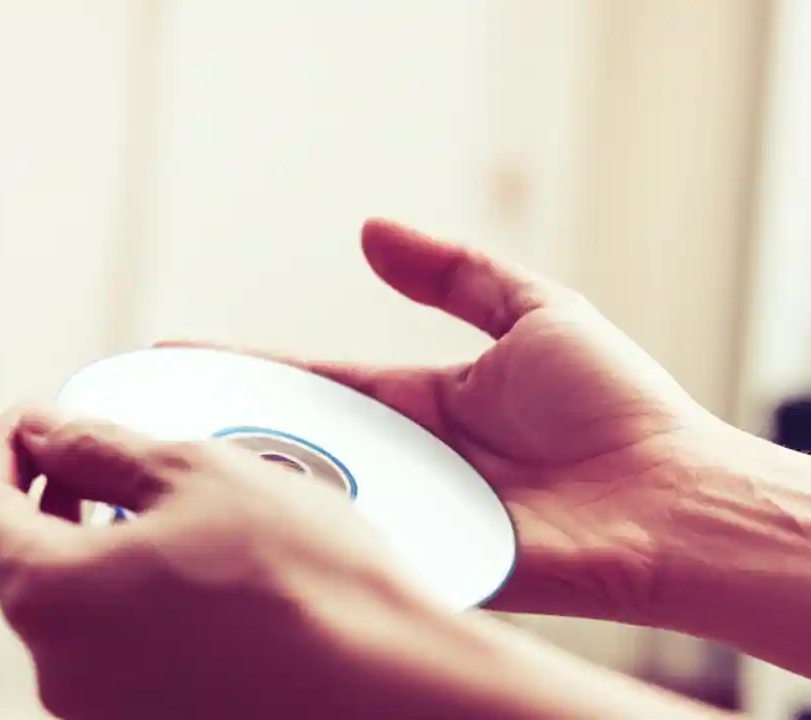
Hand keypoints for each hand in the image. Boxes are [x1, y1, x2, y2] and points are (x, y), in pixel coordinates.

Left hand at [0, 406, 495, 718]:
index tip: (39, 422)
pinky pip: (117, 657)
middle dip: (50, 497)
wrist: (392, 693)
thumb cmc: (305, 579)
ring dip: (98, 552)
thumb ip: (97, 449)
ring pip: (72, 612)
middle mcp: (59, 672)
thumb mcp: (195, 475)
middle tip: (103, 457)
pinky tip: (202, 581)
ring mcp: (103, 716)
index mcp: (49, 597)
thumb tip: (46, 432)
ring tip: (172, 516)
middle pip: (19, 564)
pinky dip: (134, 606)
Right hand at [166, 219, 731, 621]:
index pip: (310, 383)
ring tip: (161, 466)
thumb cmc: (616, 407)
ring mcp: (411, 515)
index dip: (241, 368)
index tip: (170, 353)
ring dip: (242, 483)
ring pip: (307, 499)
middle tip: (136, 417)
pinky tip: (236, 520)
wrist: (674, 498)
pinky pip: (354, 546)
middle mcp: (403, 462)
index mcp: (419, 405)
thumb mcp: (535, 310)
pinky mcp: (428, 563)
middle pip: (291, 441)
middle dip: (215, 429)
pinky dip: (301, 535)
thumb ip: (456, 273)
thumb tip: (370, 230)